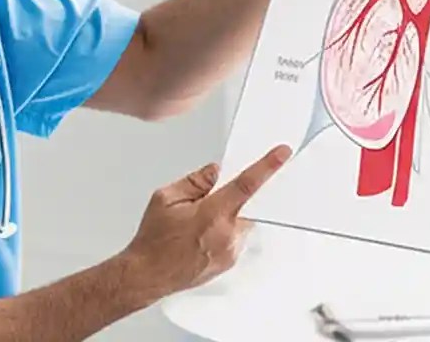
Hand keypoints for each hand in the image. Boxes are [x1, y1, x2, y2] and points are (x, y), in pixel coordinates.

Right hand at [121, 144, 292, 297]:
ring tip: (199, 221)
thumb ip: (196, 181)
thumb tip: (216, 172)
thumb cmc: (153, 241)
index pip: (247, 184)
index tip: (282, 154)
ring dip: (229, 213)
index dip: (267, 166)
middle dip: (237, 194)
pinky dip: (226, 228)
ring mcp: (231, 251)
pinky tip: (203, 233)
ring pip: (243, 220)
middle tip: (213, 196)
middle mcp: (227, 235)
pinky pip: (237, 236)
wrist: (148, 275)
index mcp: (213, 215)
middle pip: (248, 203)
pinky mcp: (230, 262)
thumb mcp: (166, 198)